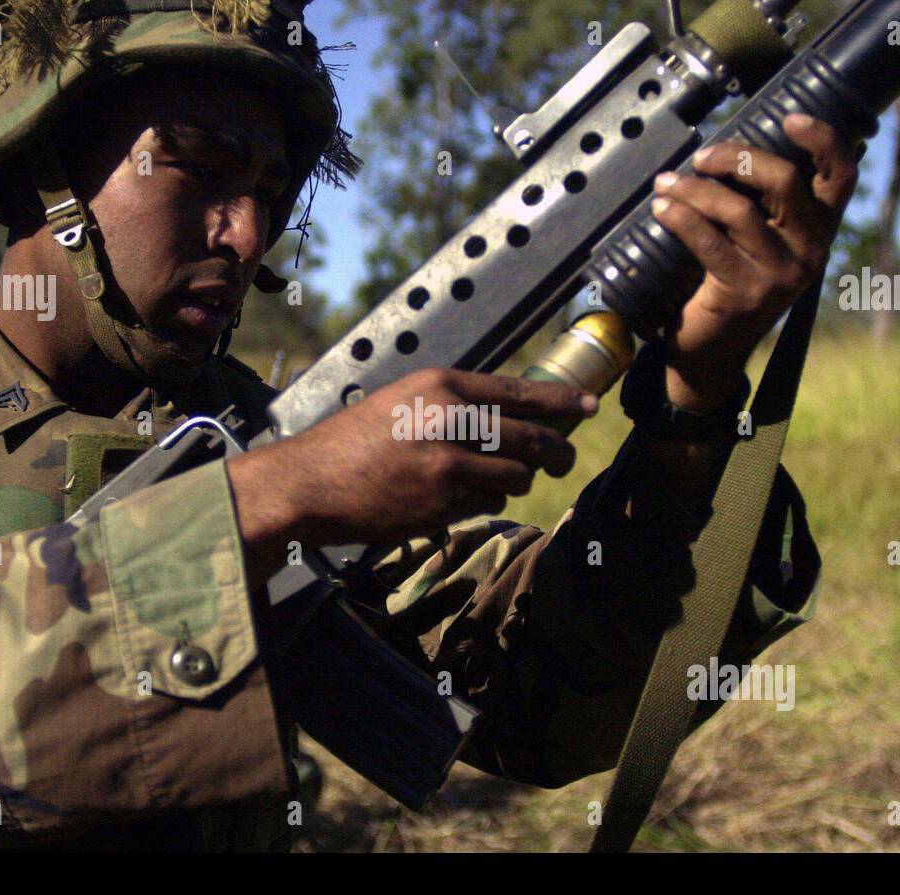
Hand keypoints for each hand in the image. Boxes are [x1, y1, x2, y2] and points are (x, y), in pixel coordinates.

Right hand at [226, 368, 594, 584]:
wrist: (311, 482)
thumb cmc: (353, 441)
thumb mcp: (404, 399)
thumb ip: (454, 403)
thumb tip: (510, 415)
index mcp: (442, 385)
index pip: (520, 392)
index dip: (562, 403)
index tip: (588, 407)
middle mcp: (452, 419)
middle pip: (533, 438)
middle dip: (557, 453)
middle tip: (564, 460)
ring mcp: (450, 464)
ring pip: (516, 476)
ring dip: (511, 482)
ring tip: (487, 479)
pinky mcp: (444, 503)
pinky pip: (487, 504)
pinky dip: (481, 503)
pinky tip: (452, 497)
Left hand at [650, 114, 859, 408]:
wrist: (709, 354)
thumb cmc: (727, 285)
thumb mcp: (756, 242)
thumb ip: (759, 204)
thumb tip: (726, 151)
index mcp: (820, 231)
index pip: (840, 177)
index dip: (823, 139)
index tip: (789, 117)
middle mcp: (810, 252)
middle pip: (784, 180)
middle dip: (737, 158)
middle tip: (700, 157)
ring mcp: (780, 275)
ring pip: (739, 210)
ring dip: (695, 189)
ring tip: (666, 185)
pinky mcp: (745, 293)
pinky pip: (709, 241)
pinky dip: (680, 218)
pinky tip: (661, 209)